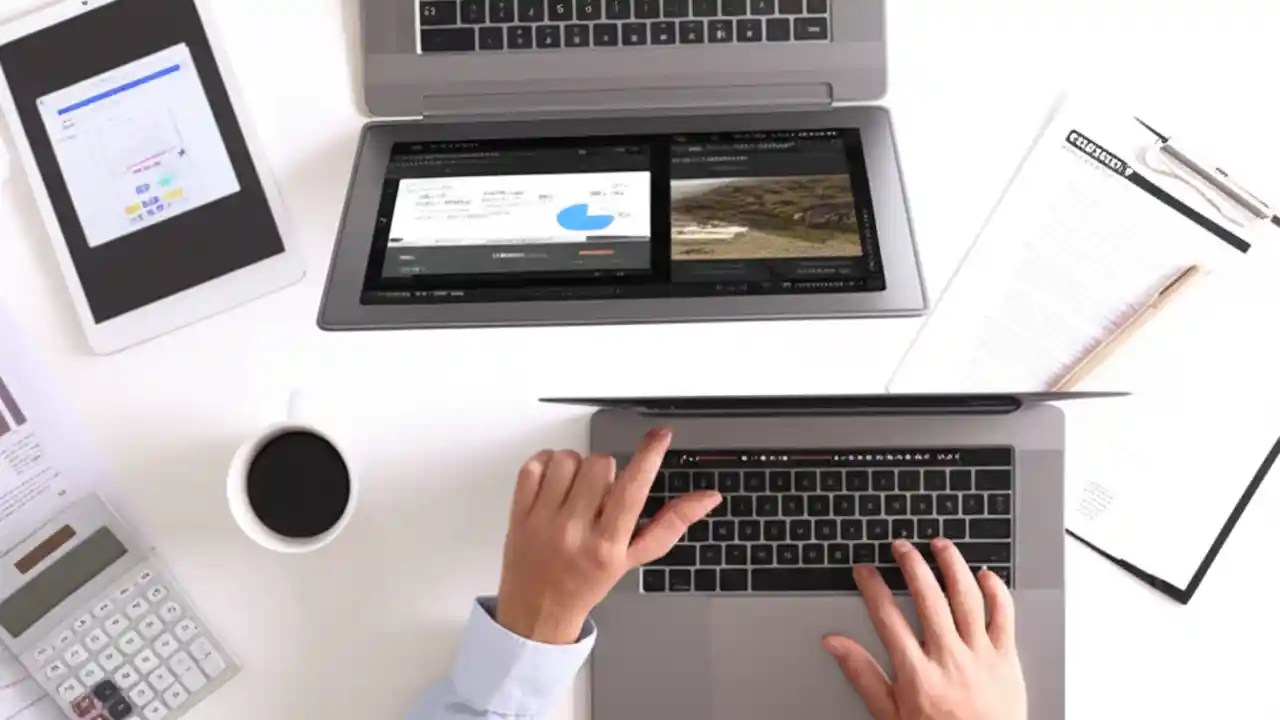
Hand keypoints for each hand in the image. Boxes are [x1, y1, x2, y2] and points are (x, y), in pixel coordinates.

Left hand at [496, 428, 720, 643]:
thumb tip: (708, 498)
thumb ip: (671, 523)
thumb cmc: (588, 582)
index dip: (649, 457)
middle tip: (600, 495)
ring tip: (576, 492)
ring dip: (576, 466)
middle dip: (606, 471)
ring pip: (568, 460)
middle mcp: (574, 532)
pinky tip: (555, 485)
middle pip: (600, 465)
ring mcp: (543, 521)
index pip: (633, 489)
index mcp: (607, 545)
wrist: (539, 610)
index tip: (660, 435)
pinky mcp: (518, 513)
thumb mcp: (635, 558)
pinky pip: (534, 465)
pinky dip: (546, 465)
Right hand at [823, 539, 1026, 719]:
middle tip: (901, 547)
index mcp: (917, 675)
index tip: (865, 571)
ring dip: (952, 566)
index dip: (873, 587)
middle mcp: (949, 660)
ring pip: (967, 598)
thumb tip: (835, 644)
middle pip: (928, 598)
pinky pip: (1004, 616)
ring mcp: (981, 657)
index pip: (888, 617)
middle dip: (911, 565)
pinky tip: (985, 575)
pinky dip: (996, 590)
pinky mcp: (1007, 660)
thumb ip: (863, 675)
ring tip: (940, 545)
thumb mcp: (889, 716)